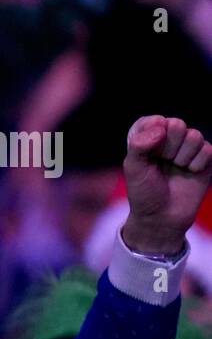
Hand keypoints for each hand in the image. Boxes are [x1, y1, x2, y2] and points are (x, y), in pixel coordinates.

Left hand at [120, 115, 211, 254]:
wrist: (161, 218)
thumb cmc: (144, 192)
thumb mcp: (133, 168)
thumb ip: (139, 144)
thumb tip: (161, 125)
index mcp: (149, 140)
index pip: (155, 120)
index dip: (153, 133)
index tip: (149, 150)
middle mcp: (169, 142)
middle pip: (177, 124)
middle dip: (169, 145)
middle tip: (162, 162)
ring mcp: (187, 150)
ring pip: (194, 135)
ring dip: (182, 155)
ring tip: (175, 169)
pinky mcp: (204, 160)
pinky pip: (207, 149)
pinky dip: (196, 163)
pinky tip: (189, 173)